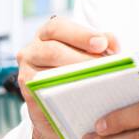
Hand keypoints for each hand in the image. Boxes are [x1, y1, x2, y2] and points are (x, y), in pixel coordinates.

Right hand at [16, 17, 118, 138]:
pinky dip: (65, 93)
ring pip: (48, 72)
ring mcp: (26, 72)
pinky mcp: (28, 94)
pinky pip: (45, 93)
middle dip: (82, 57)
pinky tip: (84, 96)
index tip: (102, 44)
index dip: (81, 34)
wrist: (63, 110)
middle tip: (103, 65)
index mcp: (46, 35)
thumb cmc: (76, 75)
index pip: (57, 27)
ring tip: (97, 80)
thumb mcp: (87, 55)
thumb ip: (99, 45)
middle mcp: (32, 51)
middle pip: (53, 49)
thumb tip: (111, 43)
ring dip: (75, 76)